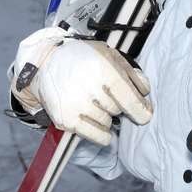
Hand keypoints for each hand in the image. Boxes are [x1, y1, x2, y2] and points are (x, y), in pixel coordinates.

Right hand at [9, 27, 152, 144]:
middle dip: (117, 104)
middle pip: (118, 110)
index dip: (141, 110)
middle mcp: (89, 88)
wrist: (46, 64)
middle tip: (104, 93)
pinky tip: (96, 119)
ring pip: (107, 123)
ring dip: (106, 116)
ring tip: (94, 101)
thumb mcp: (110, 55)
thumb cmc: (83, 59)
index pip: (130, 100)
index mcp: (103, 69)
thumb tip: (145, 93)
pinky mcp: (66, 119)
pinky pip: (96, 136)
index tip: (145, 115)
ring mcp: (76, 105)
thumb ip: (131, 74)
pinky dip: (101, 133)